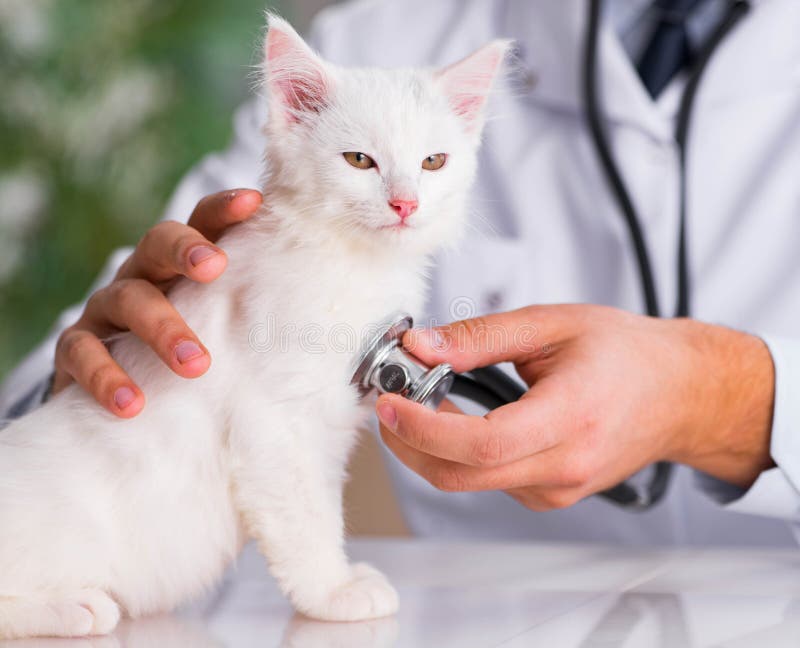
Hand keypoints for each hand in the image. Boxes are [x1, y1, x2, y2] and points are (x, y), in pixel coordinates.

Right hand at [53, 189, 262, 416]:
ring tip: (196, 364)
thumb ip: (255, 321)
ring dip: (162, 328)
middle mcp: (141, 276)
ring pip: (127, 299)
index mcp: (180, 266)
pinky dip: (107, 376)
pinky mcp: (75, 349)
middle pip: (156, 245)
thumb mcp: (221, 328)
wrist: (118, 392)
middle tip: (215, 268)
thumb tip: (332, 347)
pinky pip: (83, 354)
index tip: (254, 202)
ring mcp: (105, 310)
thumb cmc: (188, 350)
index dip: (223, 209)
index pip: (200, 224)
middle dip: (185, 250)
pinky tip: (132, 404)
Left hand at [376, 305, 774, 510]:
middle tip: (387, 407)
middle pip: (462, 476)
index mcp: (571, 416)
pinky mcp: (552, 497)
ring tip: (420, 404)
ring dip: (431, 449)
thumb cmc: (626, 354)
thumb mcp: (551, 325)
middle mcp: (566, 465)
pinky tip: (460, 424)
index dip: (424, 428)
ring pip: (470, 483)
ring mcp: (559, 490)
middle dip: (409, 444)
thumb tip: (420, 346)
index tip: (389, 403)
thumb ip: (479, 338)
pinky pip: (490, 483)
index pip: (482, 443)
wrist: (679, 394)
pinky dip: (461, 457)